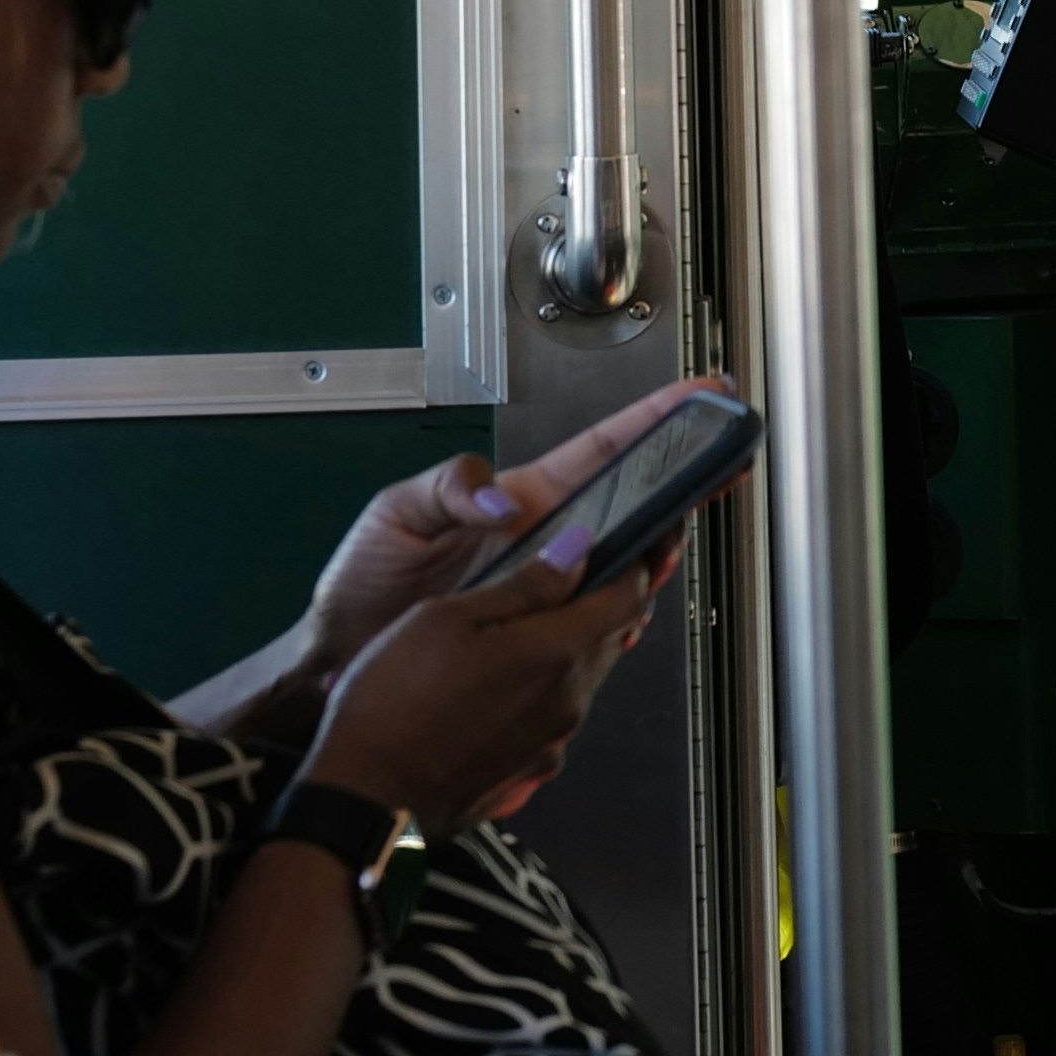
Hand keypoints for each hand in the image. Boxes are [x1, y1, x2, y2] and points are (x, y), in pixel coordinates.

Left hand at [275, 388, 723, 701]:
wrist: (340, 661)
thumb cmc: (363, 585)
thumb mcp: (395, 513)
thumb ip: (449, 489)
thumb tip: (505, 501)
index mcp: (520, 501)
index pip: (600, 450)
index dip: (653, 419)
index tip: (702, 394)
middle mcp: (544, 544)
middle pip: (633, 507)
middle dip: (681, 486)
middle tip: (715, 472)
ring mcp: (547, 590)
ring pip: (626, 568)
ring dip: (657, 556)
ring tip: (667, 544)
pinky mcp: (539, 637)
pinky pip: (597, 625)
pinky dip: (621, 619)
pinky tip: (627, 616)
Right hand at [302, 529, 684, 831]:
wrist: (367, 798)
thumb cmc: (392, 702)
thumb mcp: (446, 618)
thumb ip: (522, 586)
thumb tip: (576, 551)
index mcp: (554, 652)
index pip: (630, 596)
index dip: (631, 562)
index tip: (621, 543)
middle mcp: (568, 700)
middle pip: (608, 636)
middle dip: (592, 603)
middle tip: (558, 579)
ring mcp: (552, 741)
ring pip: (579, 677)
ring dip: (561, 649)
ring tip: (509, 634)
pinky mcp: (531, 769)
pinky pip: (551, 716)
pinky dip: (536, 692)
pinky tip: (490, 689)